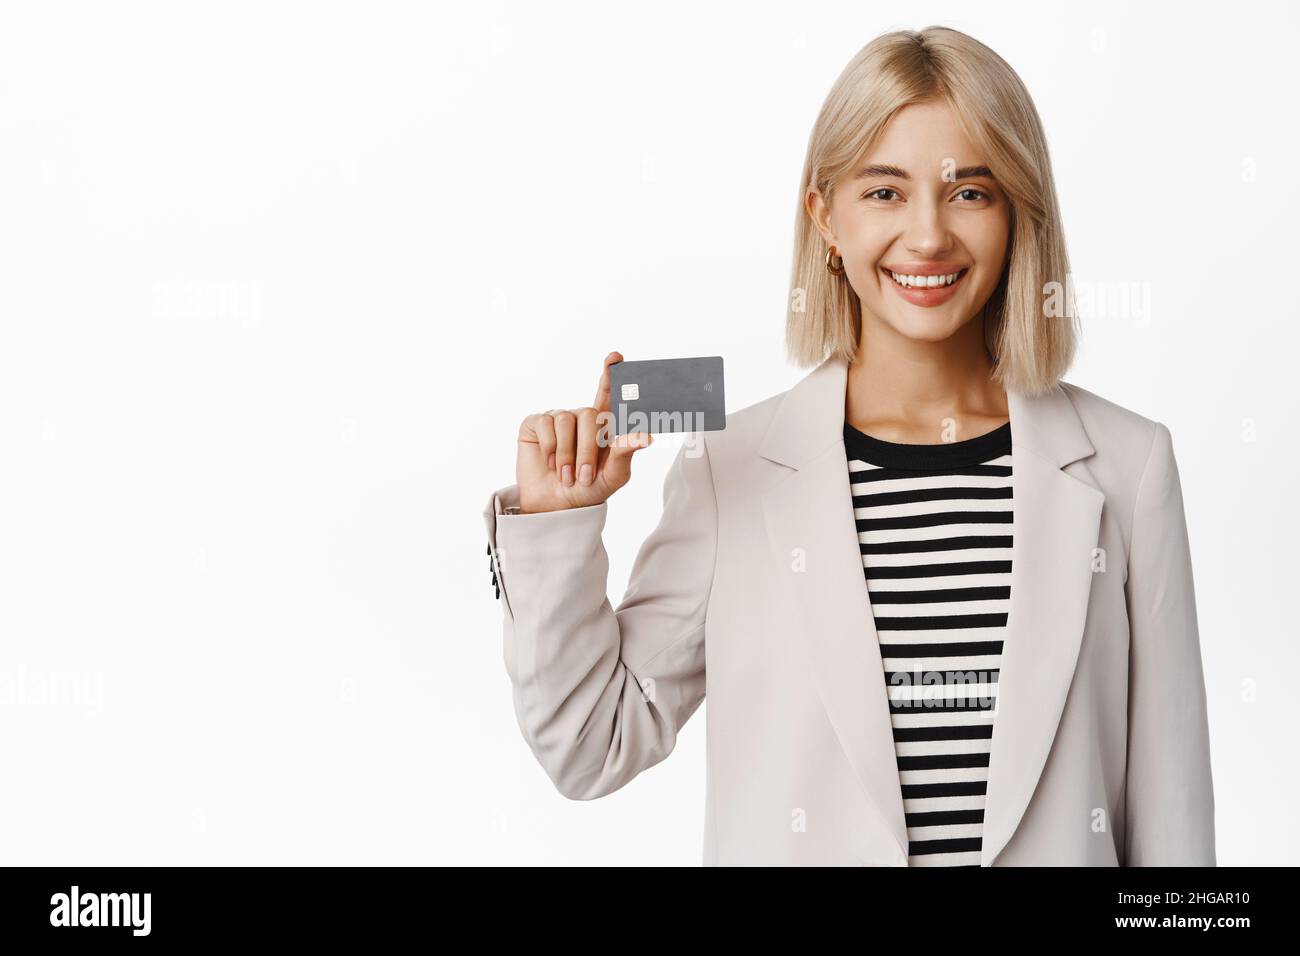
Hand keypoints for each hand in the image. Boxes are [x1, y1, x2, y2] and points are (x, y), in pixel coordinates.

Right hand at [515, 351, 653, 513]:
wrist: (556, 505)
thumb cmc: (589, 489)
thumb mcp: (613, 475)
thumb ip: (627, 453)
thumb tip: (646, 436)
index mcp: (604, 424)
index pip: (609, 393)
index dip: (611, 374)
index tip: (615, 357)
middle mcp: (581, 416)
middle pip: (589, 414)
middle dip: (587, 449)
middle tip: (583, 477)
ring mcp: (558, 417)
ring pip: (566, 420)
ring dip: (567, 454)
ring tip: (566, 476)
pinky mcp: (536, 423)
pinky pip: (545, 424)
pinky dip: (549, 448)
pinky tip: (549, 463)